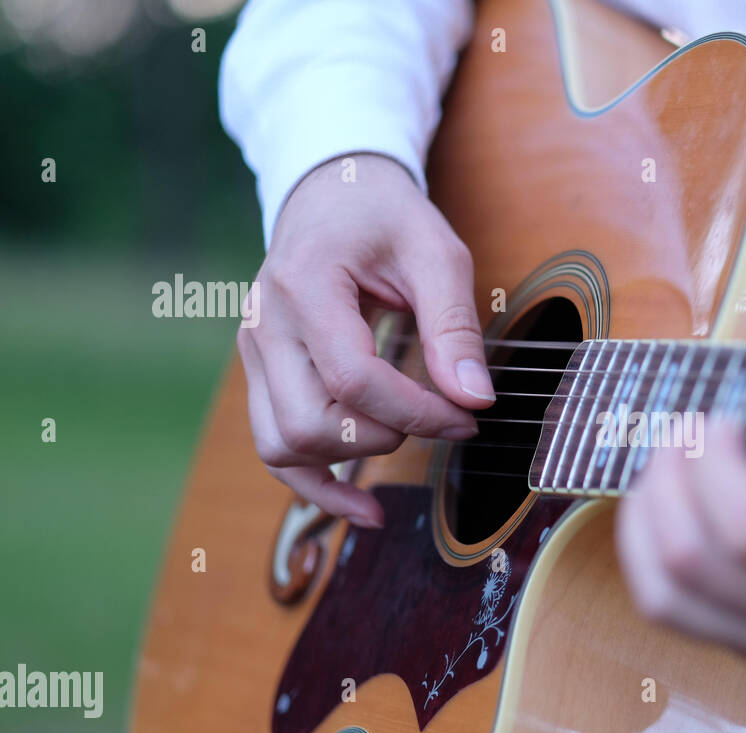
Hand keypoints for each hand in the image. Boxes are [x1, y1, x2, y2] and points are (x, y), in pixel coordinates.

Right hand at [237, 153, 495, 526]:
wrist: (331, 192)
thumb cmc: (385, 215)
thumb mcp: (435, 251)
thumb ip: (454, 326)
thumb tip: (475, 399)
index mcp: (302, 283)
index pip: (352, 379)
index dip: (416, 411)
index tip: (466, 416)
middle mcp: (264, 324)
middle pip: (310, 423)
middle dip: (386, 436)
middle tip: (442, 418)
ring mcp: (254, 353)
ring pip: (283, 446)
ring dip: (352, 459)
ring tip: (409, 440)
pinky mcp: (263, 376)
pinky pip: (274, 450)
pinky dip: (317, 487)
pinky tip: (364, 511)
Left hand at [613, 281, 745, 677]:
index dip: (715, 465)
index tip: (725, 417)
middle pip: (697, 556)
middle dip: (670, 475)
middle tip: (685, 428)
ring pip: (669, 589)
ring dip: (646, 513)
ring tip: (664, 462)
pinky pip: (669, 611)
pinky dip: (643, 553)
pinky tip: (657, 508)